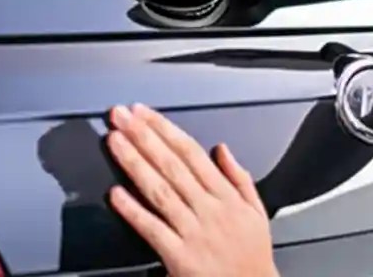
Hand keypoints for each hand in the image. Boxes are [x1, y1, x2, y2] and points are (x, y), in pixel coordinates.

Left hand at [105, 104, 277, 276]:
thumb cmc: (252, 259)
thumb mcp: (257, 213)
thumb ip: (240, 178)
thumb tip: (223, 149)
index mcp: (227, 197)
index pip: (191, 153)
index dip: (165, 130)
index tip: (144, 114)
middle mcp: (209, 210)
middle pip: (172, 165)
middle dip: (144, 137)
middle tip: (122, 117)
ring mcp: (193, 233)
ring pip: (160, 190)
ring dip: (135, 163)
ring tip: (116, 142)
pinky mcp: (179, 258)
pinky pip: (153, 230)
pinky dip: (134, 211)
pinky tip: (116, 194)